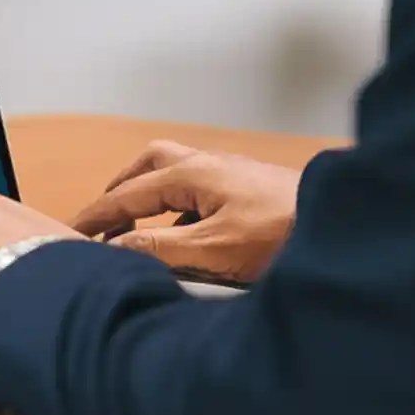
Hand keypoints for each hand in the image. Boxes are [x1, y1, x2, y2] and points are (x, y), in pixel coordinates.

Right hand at [71, 140, 299, 281]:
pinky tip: (186, 237)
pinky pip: (199, 190)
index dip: (95, 217)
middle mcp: (208, 165)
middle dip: (122, 190)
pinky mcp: (250, 190)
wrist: (345, 227)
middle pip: (150, 165)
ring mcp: (231, 175)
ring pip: (176, 173)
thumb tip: (114, 248)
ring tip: (139, 227)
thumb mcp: (212, 250)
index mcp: (191, 174)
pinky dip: (178, 207)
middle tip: (104, 220)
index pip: (127, 195)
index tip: (69, 232)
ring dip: (151, 195)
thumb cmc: (282, 235)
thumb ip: (158, 249)